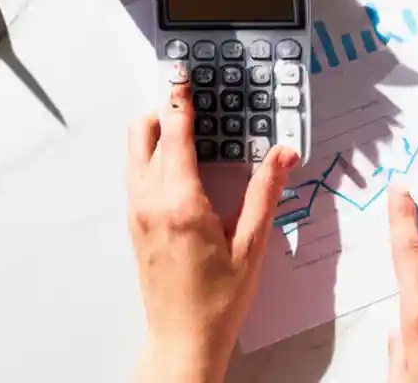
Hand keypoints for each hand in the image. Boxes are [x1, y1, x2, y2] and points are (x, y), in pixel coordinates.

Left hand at [127, 82, 298, 382]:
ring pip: (134, 153)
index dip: (179, 101)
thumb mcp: (252, 245)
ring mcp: (138, 214)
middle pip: (143, 134)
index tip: (184, 77)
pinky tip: (179, 161)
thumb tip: (283, 154)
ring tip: (185, 121)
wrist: (182, 340)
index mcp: (180, 203)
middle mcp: (150, 203)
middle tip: (188, 95)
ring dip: (154, 131)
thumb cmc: (218, 301)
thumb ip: (265, 193)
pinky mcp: (135, 225)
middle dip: (163, 109)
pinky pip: (136, 174)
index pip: (174, 135)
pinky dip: (152, 155)